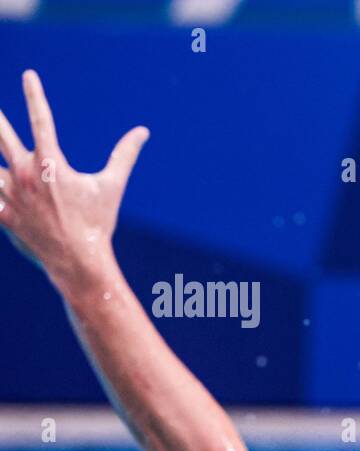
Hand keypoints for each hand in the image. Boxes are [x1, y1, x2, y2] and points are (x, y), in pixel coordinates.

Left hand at [0, 71, 148, 285]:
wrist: (79, 262)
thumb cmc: (99, 223)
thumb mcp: (112, 186)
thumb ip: (124, 155)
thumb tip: (142, 132)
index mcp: (50, 163)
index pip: (41, 119)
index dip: (34, 94)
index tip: (28, 75)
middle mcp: (24, 174)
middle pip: (1, 135)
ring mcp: (10, 194)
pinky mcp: (2, 214)